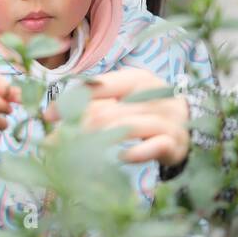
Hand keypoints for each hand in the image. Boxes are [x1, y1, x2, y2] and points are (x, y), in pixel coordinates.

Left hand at [62, 68, 189, 166]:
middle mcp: (153, 95)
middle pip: (108, 110)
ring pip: (127, 127)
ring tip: (77, 153)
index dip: (70, 100)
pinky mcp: (175, 142)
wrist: (190, 124)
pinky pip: (153, 146)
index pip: (99, 86)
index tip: (47, 115)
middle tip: (55, 143)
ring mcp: (166, 119)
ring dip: (99, 141)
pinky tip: (120, 157)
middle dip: (77, 127)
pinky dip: (135, 152)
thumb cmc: (147, 109)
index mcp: (137, 79)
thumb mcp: (124, 97)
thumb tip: (51, 112)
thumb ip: (94, 101)